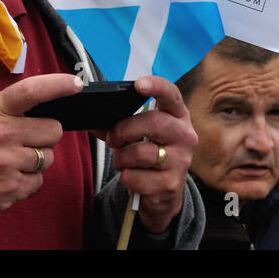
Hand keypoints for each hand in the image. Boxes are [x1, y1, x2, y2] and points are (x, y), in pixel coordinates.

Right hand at [0, 73, 81, 227]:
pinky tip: (7, 179)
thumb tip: (38, 110)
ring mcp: (8, 163)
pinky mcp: (11, 188)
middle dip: (45, 137)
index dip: (57, 84)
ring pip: (47, 158)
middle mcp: (3, 135)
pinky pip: (38, 182)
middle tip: (26, 142)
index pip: (30, 91)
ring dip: (36, 162)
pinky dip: (28, 182)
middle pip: (53, 131)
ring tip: (11, 163)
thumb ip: (5, 112)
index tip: (75, 84)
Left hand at [95, 76, 196, 233]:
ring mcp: (181, 161)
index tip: (139, 84)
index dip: (156, 86)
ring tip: (125, 162)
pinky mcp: (171, 185)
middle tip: (112, 139)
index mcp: (177, 116)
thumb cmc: (148, 154)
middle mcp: (185, 135)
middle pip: (152, 122)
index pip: (171, 95)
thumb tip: (94, 121)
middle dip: (124, 130)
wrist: (164, 193)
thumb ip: (118, 124)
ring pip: (140, 152)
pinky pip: (134, 177)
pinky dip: (126, 178)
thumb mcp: (137, 135)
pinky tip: (135, 179)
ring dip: (122, 158)